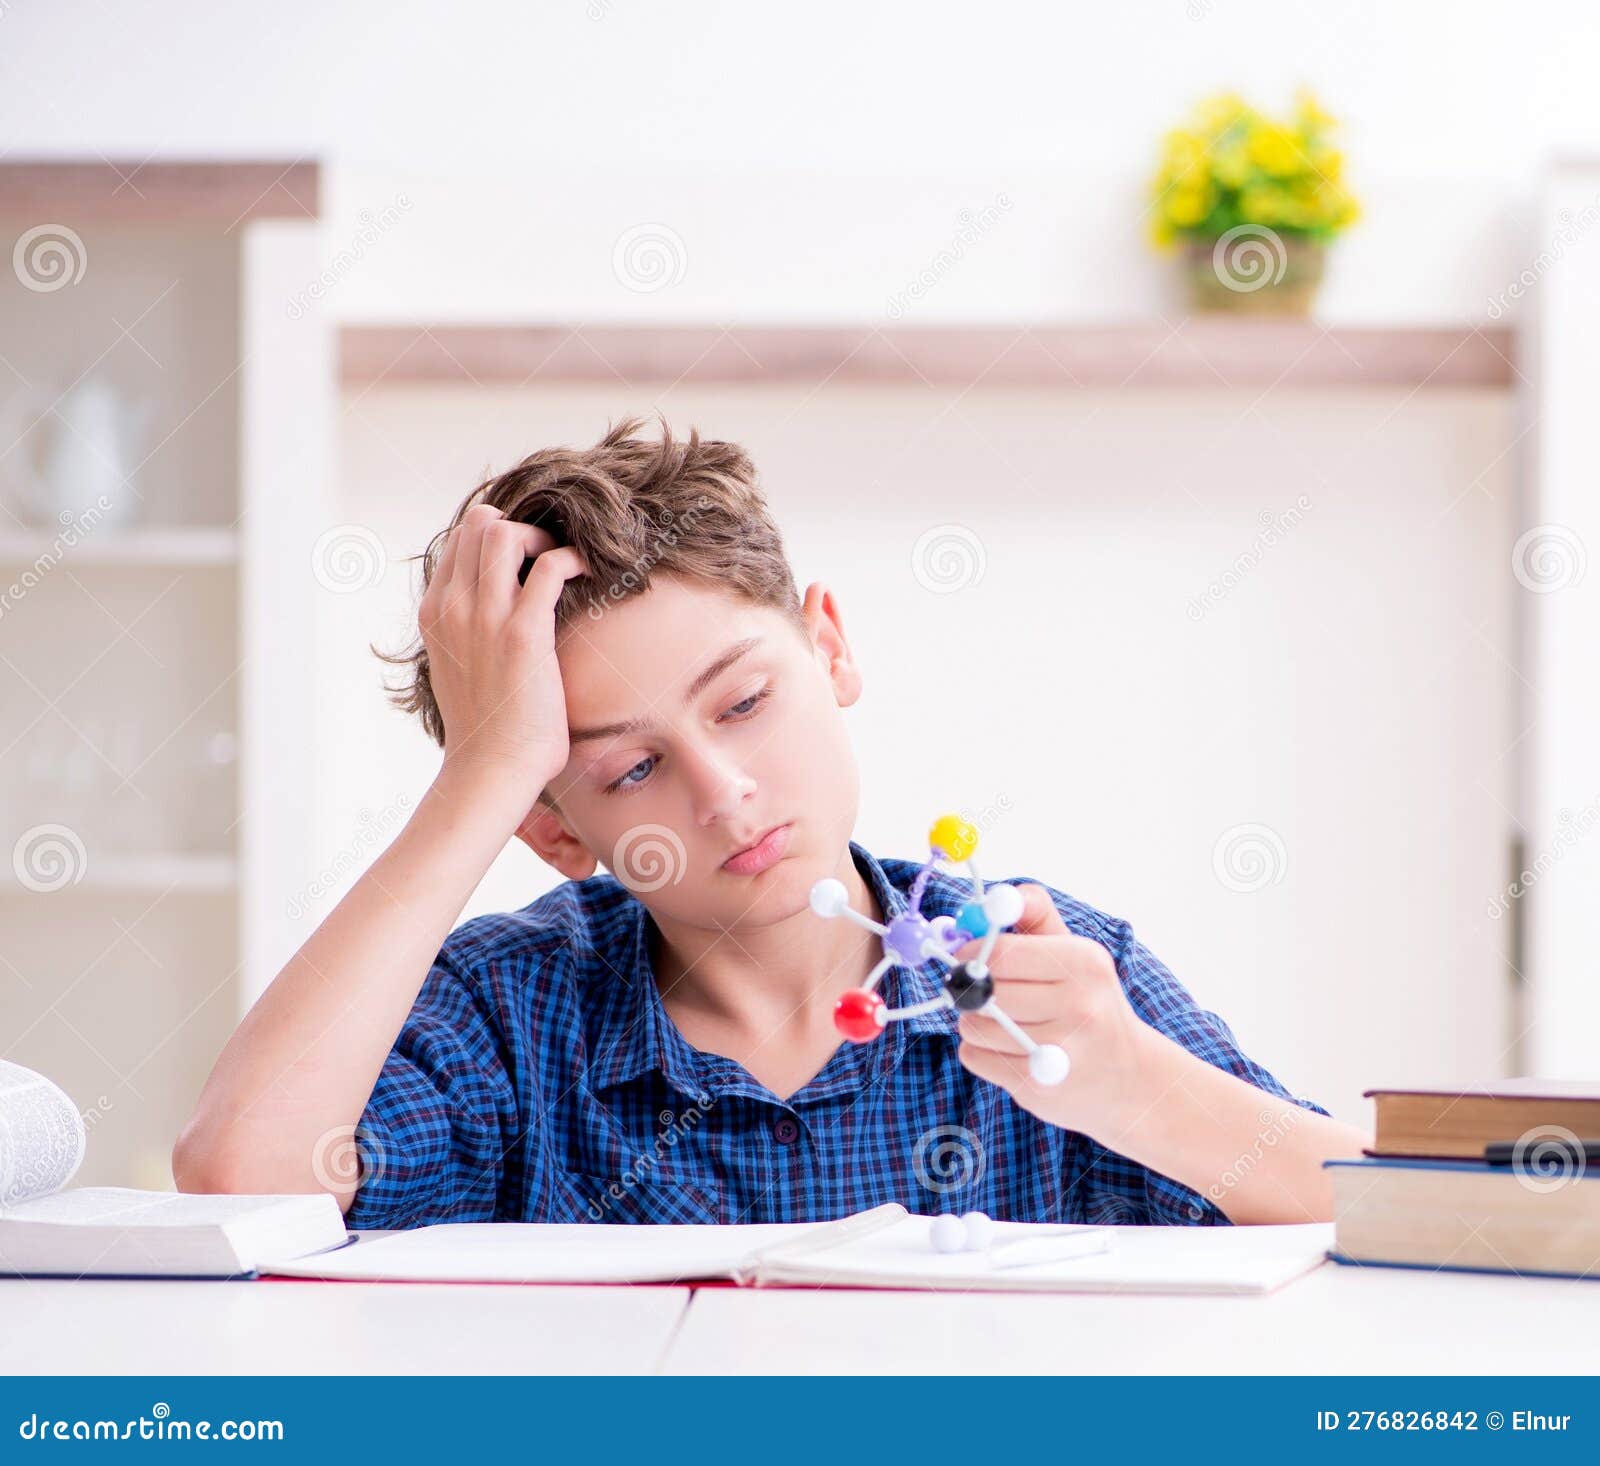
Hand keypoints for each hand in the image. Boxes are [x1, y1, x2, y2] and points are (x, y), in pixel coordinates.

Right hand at [419, 503, 587, 802]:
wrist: (490, 770)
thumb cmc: (485, 728)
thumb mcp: (455, 668)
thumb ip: (463, 633)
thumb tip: (484, 616)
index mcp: (435, 613)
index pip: (459, 539)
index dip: (496, 534)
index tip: (527, 557)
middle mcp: (453, 608)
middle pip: (480, 524)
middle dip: (520, 527)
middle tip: (546, 557)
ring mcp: (484, 618)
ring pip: (506, 534)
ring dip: (543, 539)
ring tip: (565, 565)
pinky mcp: (523, 633)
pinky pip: (550, 567)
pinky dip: (574, 559)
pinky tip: (589, 574)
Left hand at [954, 884, 1170, 1144]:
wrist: (1132, 1078)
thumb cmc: (1090, 1003)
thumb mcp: (1075, 952)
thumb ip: (1034, 915)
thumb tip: (987, 898)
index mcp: (1084, 963)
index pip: (1002, 952)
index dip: (971, 954)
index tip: (964, 958)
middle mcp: (1078, 1005)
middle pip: (983, 991)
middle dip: (973, 992)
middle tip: (985, 995)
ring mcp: (1059, 1050)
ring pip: (972, 1026)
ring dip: (975, 1025)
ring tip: (1005, 1027)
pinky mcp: (1038, 1086)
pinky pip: (973, 1057)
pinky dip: (980, 1054)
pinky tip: (1010, 1054)